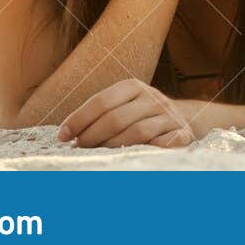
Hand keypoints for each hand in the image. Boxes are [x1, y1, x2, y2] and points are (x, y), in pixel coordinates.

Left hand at [57, 78, 198, 147]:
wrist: (182, 118)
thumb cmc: (138, 116)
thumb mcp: (121, 106)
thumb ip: (99, 115)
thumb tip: (66, 135)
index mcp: (133, 87)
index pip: (102, 101)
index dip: (79, 119)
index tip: (62, 136)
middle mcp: (152, 98)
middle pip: (116, 118)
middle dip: (92, 136)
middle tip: (79, 148)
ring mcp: (169, 115)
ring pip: (137, 132)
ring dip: (112, 147)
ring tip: (99, 155)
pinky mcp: (182, 133)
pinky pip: (161, 145)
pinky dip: (145, 151)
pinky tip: (131, 158)